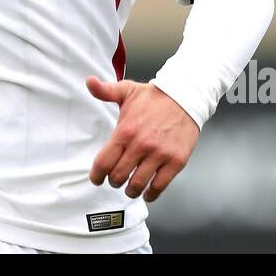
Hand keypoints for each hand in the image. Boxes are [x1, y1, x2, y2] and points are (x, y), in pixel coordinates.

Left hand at [87, 76, 199, 202]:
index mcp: (125, 131)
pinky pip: (160, 186)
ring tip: (130, 188)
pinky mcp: (176, 161)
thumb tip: (89, 82)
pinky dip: (151, 194)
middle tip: (115, 179)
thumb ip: (106, 90)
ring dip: (131, 190)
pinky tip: (147, 193)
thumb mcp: (127, 90)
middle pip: (118, 176)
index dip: (97, 175)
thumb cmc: (154, 97)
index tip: (96, 179)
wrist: (186, 97)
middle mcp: (141, 145)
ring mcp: (159, 155)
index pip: (104, 162)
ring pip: (137, 185)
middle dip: (114, 181)